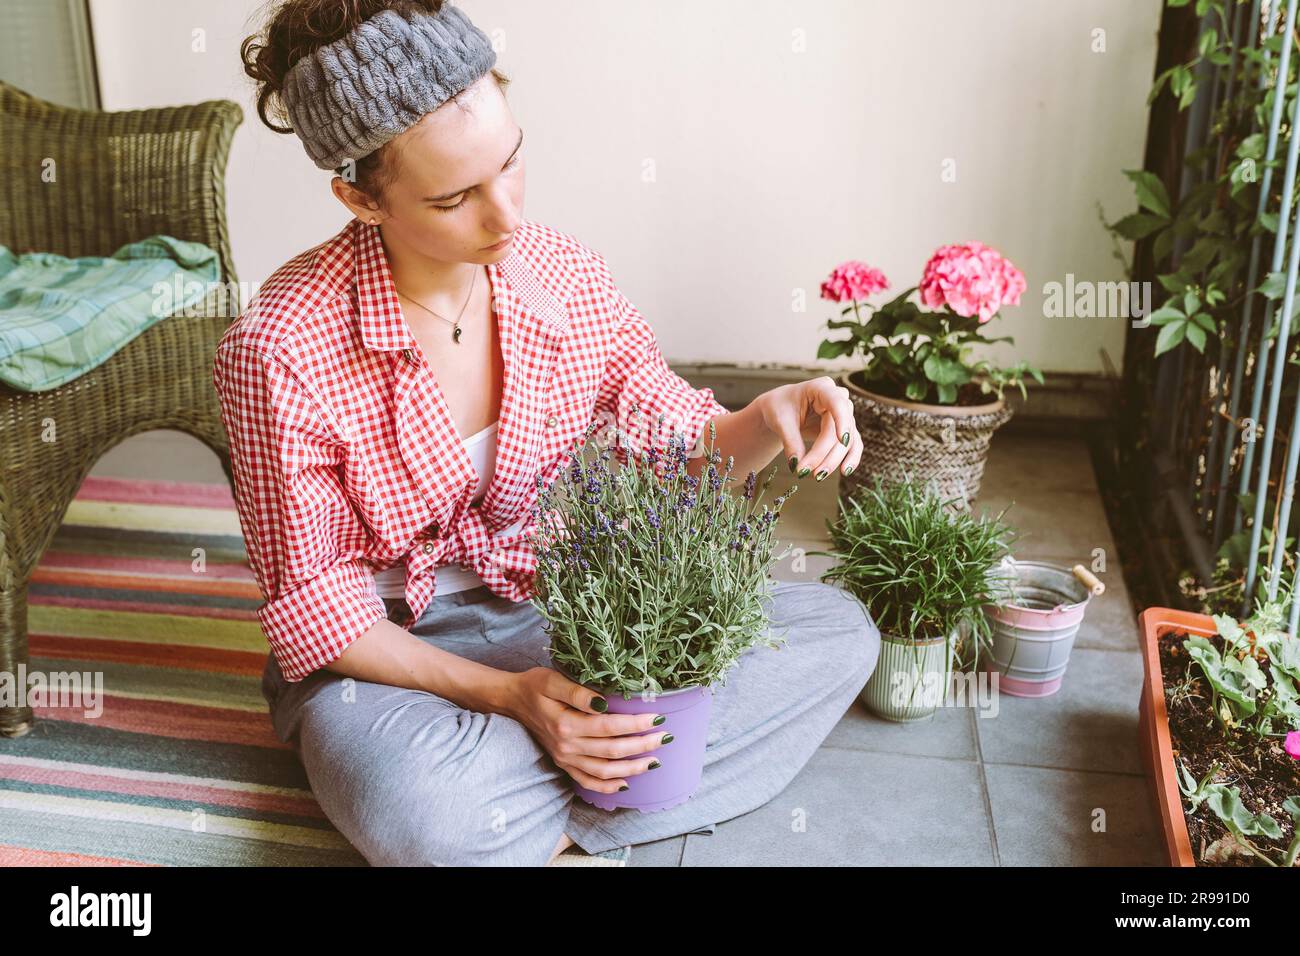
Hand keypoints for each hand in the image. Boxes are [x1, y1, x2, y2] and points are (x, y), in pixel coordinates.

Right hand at [503, 667, 670, 792]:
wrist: (512, 701)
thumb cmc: (535, 685)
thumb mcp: (553, 680)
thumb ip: (578, 692)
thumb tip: (603, 702)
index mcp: (566, 723)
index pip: (609, 726)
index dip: (636, 724)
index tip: (658, 716)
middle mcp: (567, 746)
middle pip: (612, 751)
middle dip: (642, 745)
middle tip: (665, 737)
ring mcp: (565, 758)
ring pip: (604, 771)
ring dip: (632, 768)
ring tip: (654, 760)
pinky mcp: (563, 763)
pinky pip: (587, 782)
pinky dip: (608, 786)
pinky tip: (626, 783)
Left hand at [758, 376, 861, 480]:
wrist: (781, 411)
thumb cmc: (779, 408)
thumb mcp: (780, 421)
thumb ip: (790, 441)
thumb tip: (797, 465)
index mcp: (821, 387)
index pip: (837, 402)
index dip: (842, 420)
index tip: (842, 439)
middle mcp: (838, 398)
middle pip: (837, 429)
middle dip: (823, 453)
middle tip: (805, 471)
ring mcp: (844, 414)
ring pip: (846, 440)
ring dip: (833, 460)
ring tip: (818, 476)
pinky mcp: (844, 430)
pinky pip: (853, 445)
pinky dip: (849, 459)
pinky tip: (844, 471)